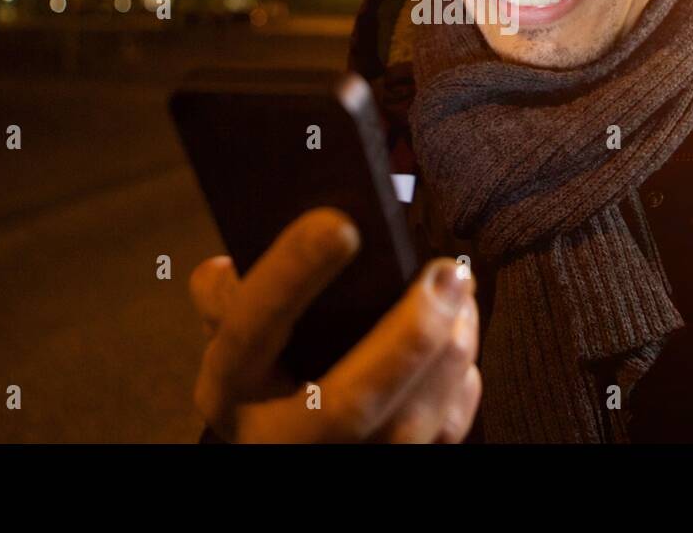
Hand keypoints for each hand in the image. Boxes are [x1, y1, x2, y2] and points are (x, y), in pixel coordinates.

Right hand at [189, 207, 481, 441]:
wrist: (288, 439)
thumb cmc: (264, 373)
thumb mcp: (235, 336)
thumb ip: (232, 296)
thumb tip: (234, 262)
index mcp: (231, 388)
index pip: (250, 330)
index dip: (290, 275)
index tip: (339, 224)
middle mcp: (280, 439)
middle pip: (348, 404)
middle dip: (409, 336)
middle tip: (446, 273)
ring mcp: (341, 463)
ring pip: (408, 426)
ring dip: (449, 352)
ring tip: (462, 291)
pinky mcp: (394, 468)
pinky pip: (440, 435)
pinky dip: (459, 381)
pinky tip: (461, 332)